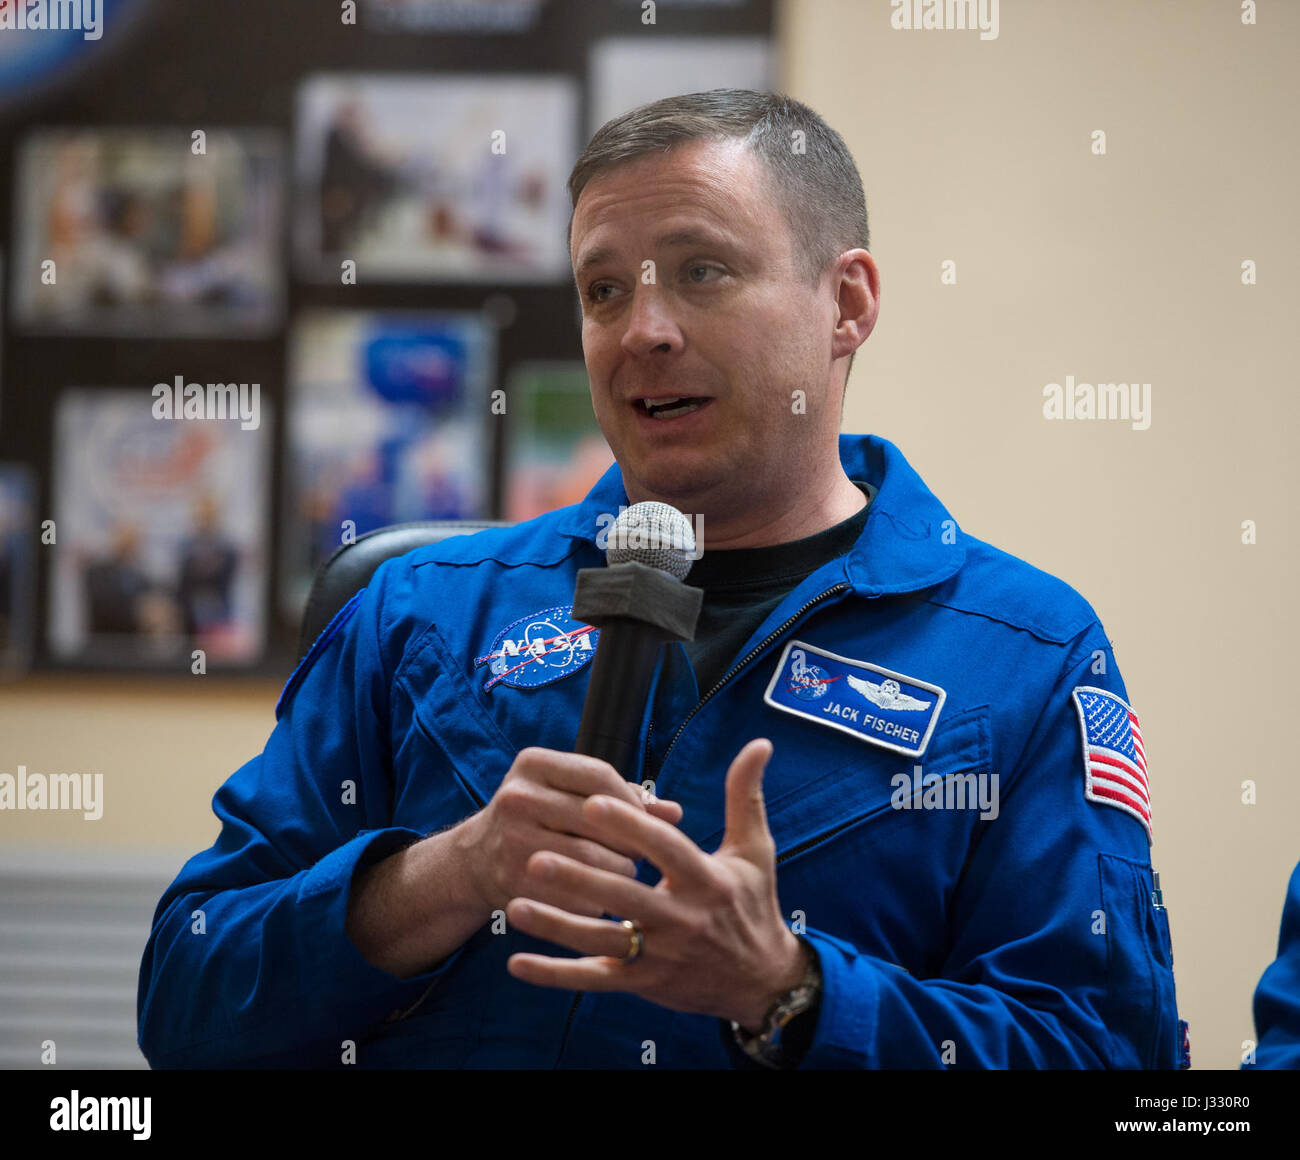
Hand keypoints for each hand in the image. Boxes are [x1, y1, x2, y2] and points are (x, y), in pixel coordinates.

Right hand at [461, 747, 682, 914]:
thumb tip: (675, 813)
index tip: (644, 821)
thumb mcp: (567, 794)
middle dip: (629, 839)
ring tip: (622, 872)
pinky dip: (596, 898)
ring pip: (592, 860)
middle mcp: (518, 796)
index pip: (600, 774)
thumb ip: (622, 798)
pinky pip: (574, 894)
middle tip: (638, 853)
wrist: (474, 861)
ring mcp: (512, 839)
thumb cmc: (539, 819)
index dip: (631, 800)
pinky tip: (600, 896)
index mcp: (533, 764)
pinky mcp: (513, 880)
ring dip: (618, 871)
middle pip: (599, 819)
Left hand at [504, 738, 806, 1030]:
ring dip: (557, 925)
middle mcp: (683, 919)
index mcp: (706, 880)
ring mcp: (661, 955)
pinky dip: (555, 975)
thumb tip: (759, 743)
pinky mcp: (644, 983)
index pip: (665, 848)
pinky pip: (594, 980)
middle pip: (625, 896)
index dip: (630, 826)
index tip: (593, 801)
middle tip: (536, 856)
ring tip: (515, 904)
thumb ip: (745, 796)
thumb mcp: (755, 850)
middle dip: (579, 876)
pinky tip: (517, 964)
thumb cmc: (753, 904)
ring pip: (602, 941)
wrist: (763, 982)